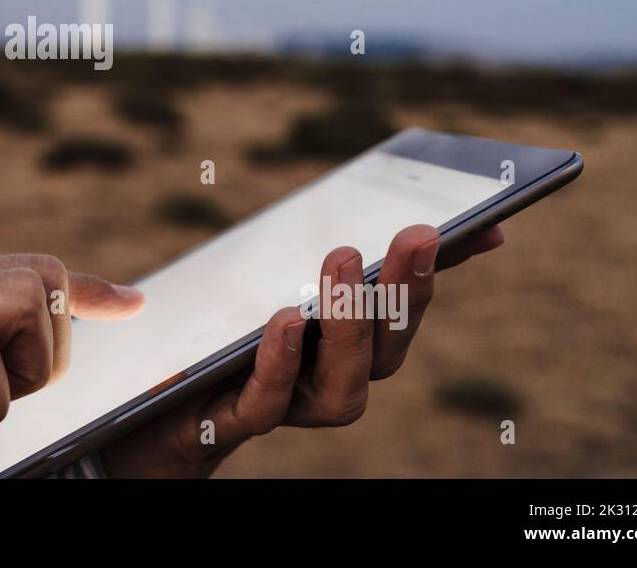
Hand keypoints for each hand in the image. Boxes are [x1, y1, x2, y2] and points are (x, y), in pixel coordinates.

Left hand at [99, 223, 505, 477]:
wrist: (152, 413)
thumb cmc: (221, 340)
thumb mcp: (264, 283)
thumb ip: (323, 258)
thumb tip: (392, 218)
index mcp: (344, 346)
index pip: (407, 309)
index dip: (443, 270)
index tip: (483, 223)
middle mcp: (329, 382)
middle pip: (386, 348)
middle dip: (406, 293)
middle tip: (416, 234)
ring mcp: (288, 407)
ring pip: (343, 387)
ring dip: (350, 325)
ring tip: (343, 261)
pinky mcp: (233, 419)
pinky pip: (267, 400)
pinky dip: (282, 361)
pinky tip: (286, 319)